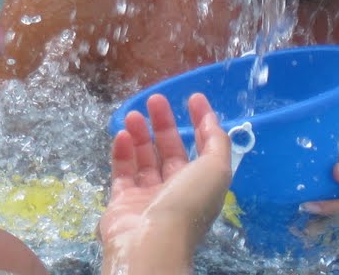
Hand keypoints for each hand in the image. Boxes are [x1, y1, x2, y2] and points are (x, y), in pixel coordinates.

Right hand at [99, 93, 231, 274]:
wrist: (150, 240)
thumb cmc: (186, 203)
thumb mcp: (215, 171)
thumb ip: (217, 144)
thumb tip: (212, 120)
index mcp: (201, 186)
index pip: (203, 150)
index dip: (201, 123)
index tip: (193, 98)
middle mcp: (176, 191)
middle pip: (171, 152)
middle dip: (164, 124)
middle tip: (155, 99)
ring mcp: (148, 196)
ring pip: (144, 159)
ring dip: (140, 135)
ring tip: (133, 114)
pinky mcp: (122, 200)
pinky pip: (122, 171)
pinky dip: (122, 152)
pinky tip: (121, 135)